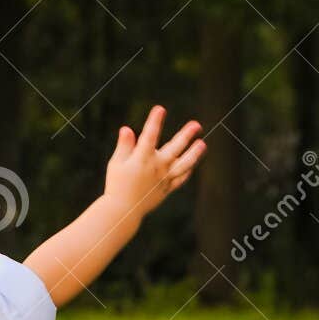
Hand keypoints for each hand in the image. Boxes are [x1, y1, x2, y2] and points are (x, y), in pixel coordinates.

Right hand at [104, 106, 205, 225]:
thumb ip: (124, 146)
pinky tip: (193, 163)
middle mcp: (155, 167)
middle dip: (186, 135)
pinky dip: (187, 170)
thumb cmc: (116, 184)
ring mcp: (163, 178)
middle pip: (174, 148)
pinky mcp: (166, 189)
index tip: (160, 109)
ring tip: (203, 143)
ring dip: (194, 154)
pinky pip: (180, 179)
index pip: (149, 136)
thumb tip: (127, 129)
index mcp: (141, 159)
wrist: (122, 210)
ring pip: (183, 164)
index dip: (154, 121)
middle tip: (196, 125)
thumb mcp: (116, 164)